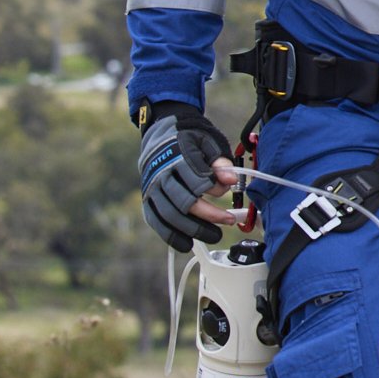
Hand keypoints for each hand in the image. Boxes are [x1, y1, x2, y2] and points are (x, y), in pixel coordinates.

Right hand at [136, 103, 235, 249]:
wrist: (160, 134)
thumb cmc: (189, 140)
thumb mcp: (207, 142)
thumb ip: (220, 161)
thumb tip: (231, 181)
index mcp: (177, 157)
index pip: (197, 180)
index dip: (215, 189)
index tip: (228, 193)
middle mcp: (161, 175)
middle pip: (185, 202)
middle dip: (209, 215)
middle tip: (229, 220)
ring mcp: (152, 189)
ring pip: (171, 215)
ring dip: (193, 229)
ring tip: (215, 235)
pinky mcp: (147, 200)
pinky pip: (157, 222)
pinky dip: (171, 236)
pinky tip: (188, 244)